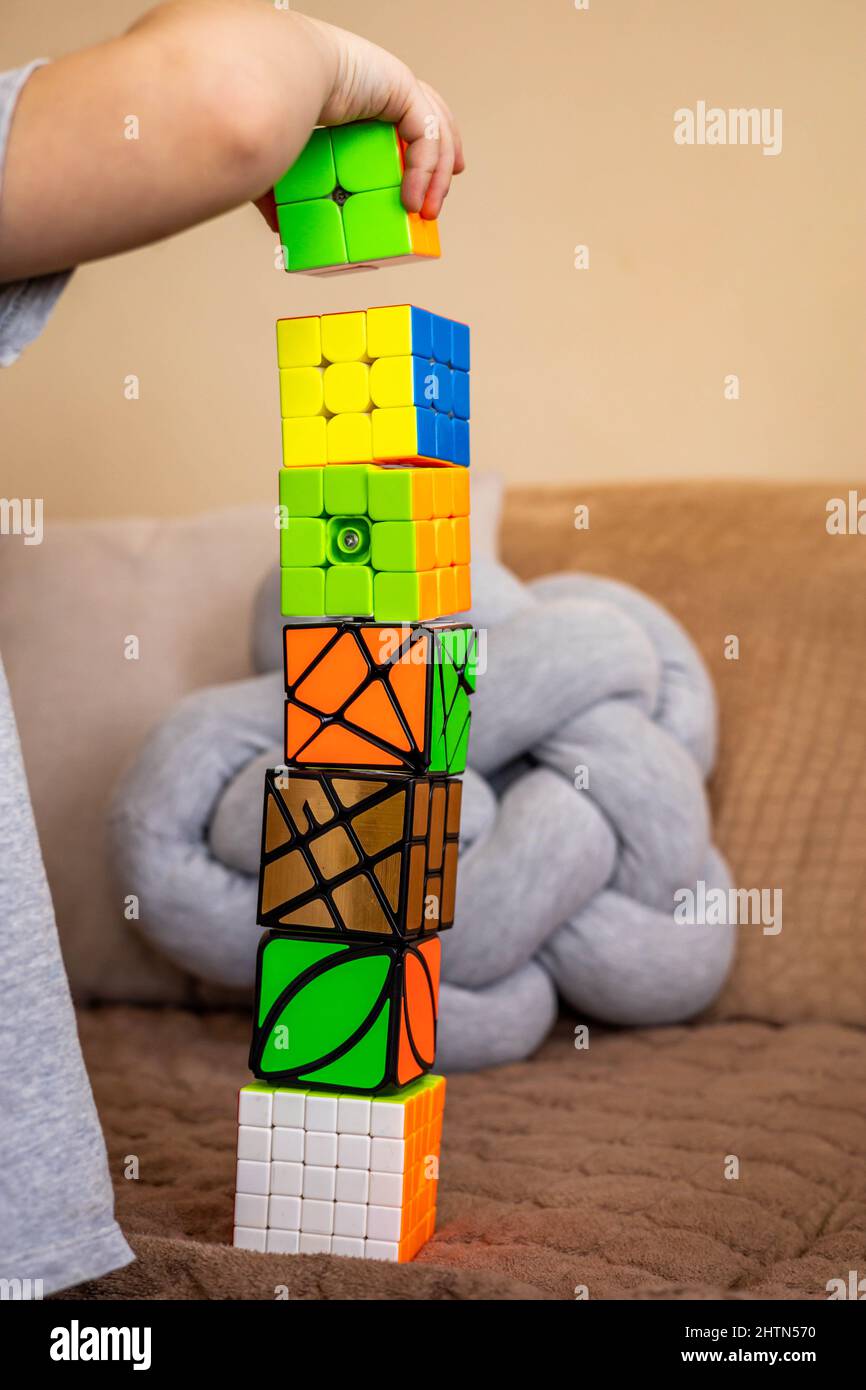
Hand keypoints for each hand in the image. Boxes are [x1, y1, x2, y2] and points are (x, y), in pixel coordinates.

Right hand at [255, 15, 463, 231]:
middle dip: (441, 154)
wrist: (273, 83)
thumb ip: (282, 194)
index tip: (414, 186)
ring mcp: (389, 80)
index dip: (411, 149)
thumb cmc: (265, 111)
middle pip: (423, 118)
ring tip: (429, 211)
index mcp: (349, 96)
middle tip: (437, 195)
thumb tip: (282, 228)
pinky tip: (415, 200)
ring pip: (432, 127)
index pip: (391, 119)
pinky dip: (426, 168)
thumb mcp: (276, 164)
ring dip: (437, 173)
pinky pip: (426, 132)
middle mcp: (374, 83)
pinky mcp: (400, 85)